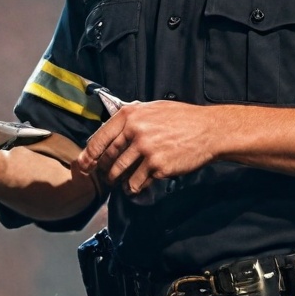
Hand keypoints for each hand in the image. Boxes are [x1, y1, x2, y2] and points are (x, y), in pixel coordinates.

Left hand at [73, 100, 221, 195]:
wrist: (209, 130)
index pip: (99, 138)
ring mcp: (146, 150)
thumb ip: (132, 118)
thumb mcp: (153, 108)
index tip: (85, 164)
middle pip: (108, 157)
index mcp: (130, 115)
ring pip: (120, 172)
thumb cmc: (182, 118)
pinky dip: (135, 187)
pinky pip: (138, 182)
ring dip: (118, 181)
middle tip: (107, 175)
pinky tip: (137, 186)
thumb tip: (113, 130)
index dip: (89, 155)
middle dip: (105, 169)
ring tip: (121, 182)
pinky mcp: (158, 166)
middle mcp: (135, 131)